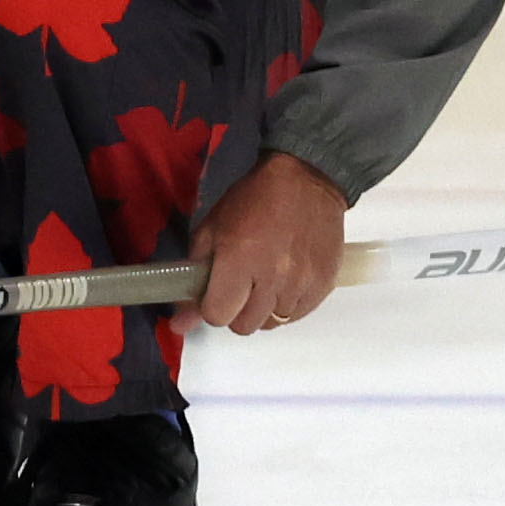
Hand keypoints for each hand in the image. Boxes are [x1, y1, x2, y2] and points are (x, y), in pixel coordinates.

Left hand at [170, 152, 346, 334]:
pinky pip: (297, 315)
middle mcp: (273, 277)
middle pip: (244, 326)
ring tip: (263, 281)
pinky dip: (286, 306)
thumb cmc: (253, 200)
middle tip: (238, 287)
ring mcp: (302, 283)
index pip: (217, 315)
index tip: (214, 294)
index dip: (211, 307)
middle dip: (235, 311)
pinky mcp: (324, 284)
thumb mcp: (212, 230)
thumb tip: (180, 322)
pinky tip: (283, 282)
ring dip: (261, 309)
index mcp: (239, 260)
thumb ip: (194, 278)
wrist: (306, 179)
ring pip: (271, 323)